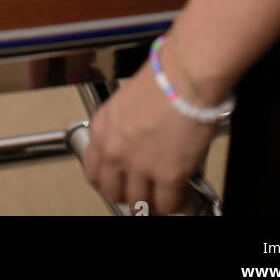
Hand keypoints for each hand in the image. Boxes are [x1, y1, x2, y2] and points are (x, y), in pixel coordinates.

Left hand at [82, 47, 217, 214]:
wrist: (186, 75)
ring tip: (164, 194)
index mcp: (102, 128)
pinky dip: (176, 203)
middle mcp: (115, 150)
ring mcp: (139, 165)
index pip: (93, 172)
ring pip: (139, 204)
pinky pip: (168, 204)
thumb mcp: (126, 101)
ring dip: (152, 202)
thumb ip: (122, 128)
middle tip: (142, 191)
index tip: (118, 183)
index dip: (107, 182)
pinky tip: (182, 192)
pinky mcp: (167, 175)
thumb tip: (132, 145)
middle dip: (128, 195)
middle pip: (113, 193)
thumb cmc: (164, 76)